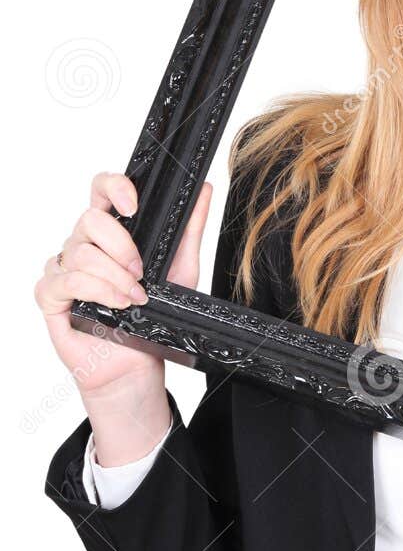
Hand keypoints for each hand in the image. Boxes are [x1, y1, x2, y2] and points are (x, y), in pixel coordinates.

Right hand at [35, 172, 213, 411]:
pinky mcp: (51, 295)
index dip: (112, 186)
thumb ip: (189, 228)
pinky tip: (115, 306)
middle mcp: (84, 245)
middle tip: (141, 273)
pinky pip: (65, 280)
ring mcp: (64, 268)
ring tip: (135, 298)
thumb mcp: (182, 267)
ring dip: (113, 277)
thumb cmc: (154, 315)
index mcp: (111, 232)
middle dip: (121, 246)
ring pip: (79, 253)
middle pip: (89, 219)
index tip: (134, 204)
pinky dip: (95, 291)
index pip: (100, 191)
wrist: (138, 364)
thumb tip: (204, 189)